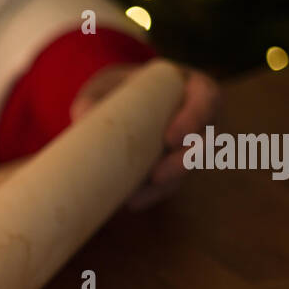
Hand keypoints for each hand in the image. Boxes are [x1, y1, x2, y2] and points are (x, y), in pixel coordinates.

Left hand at [70, 62, 219, 209]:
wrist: (119, 103)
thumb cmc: (121, 87)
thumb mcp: (107, 85)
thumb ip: (95, 97)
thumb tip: (81, 115)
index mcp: (192, 86)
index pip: (207, 99)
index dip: (194, 120)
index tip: (169, 139)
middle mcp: (200, 117)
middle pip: (206, 142)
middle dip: (183, 163)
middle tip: (157, 176)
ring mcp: (192, 144)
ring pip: (189, 169)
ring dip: (165, 186)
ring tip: (134, 198)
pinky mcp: (176, 166)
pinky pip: (171, 183)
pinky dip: (152, 194)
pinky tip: (131, 203)